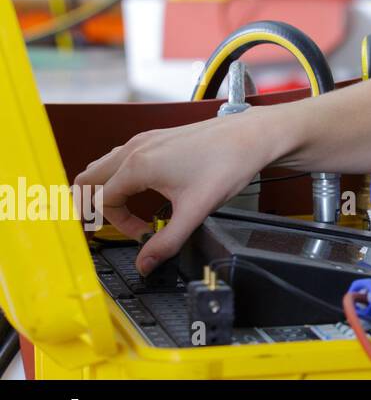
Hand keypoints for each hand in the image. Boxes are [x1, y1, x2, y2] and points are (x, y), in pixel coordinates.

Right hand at [73, 108, 289, 274]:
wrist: (253, 135)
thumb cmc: (228, 163)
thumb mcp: (196, 210)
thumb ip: (167, 241)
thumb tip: (145, 265)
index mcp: (138, 165)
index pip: (102, 202)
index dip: (118, 226)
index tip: (144, 235)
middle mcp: (136, 148)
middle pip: (89, 179)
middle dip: (90, 206)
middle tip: (103, 226)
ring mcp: (146, 140)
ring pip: (104, 166)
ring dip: (105, 189)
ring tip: (122, 211)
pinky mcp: (158, 137)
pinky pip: (123, 157)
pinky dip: (119, 176)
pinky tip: (140, 189)